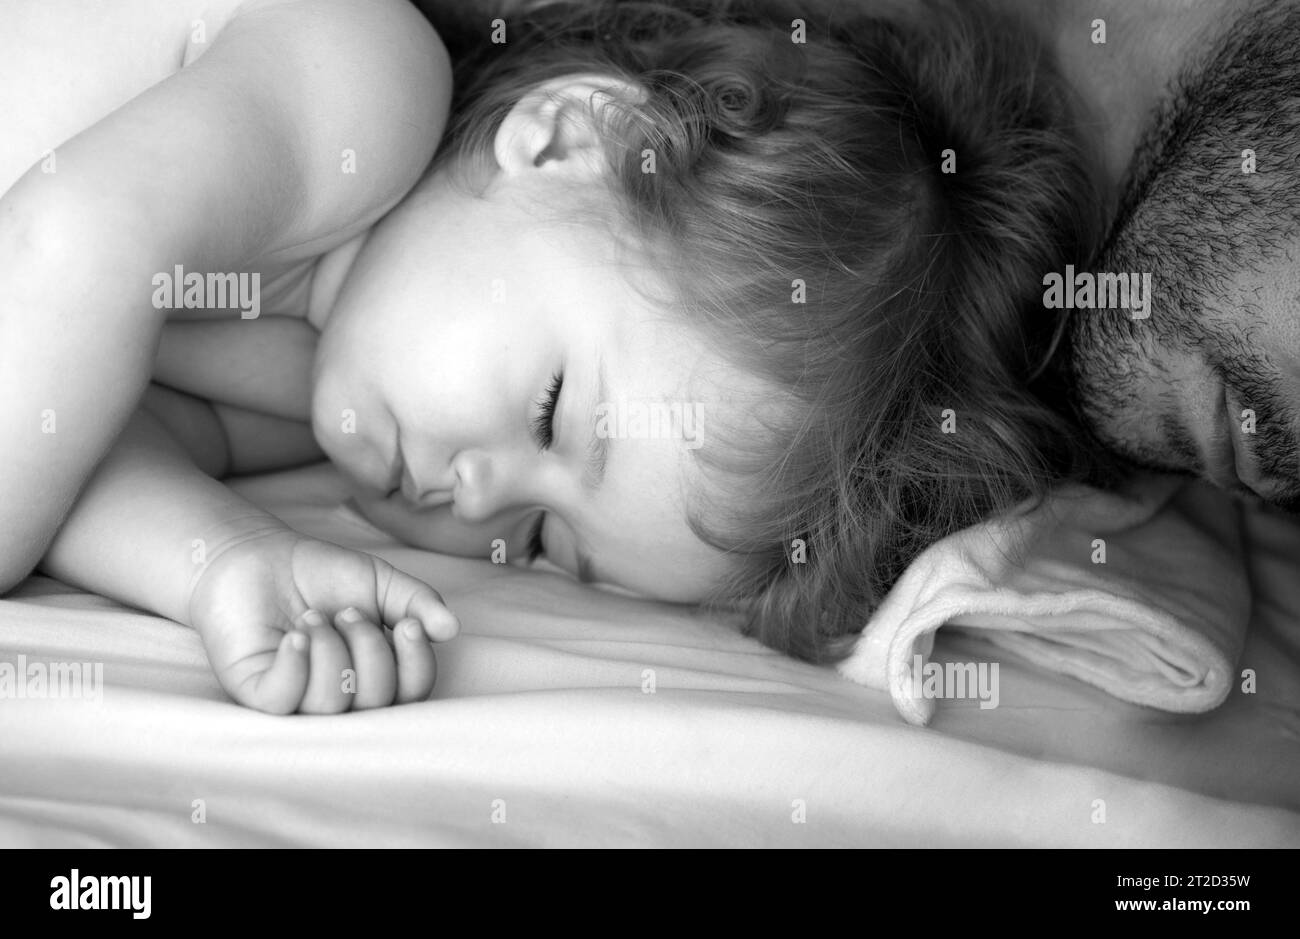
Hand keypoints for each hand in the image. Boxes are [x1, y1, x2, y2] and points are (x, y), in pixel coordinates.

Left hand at [187, 525, 458, 713]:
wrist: (259, 556)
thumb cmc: (320, 574)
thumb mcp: (381, 582)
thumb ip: (418, 601)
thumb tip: (451, 627)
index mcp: (377, 671)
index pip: (412, 691)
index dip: (416, 664)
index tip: (409, 624)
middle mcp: (341, 693)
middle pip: (376, 701)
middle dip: (368, 648)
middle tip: (347, 612)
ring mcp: (299, 697)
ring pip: (331, 703)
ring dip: (329, 650)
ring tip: (311, 617)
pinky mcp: (257, 692)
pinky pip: (285, 700)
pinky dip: (296, 665)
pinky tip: (294, 636)